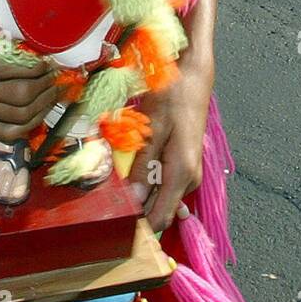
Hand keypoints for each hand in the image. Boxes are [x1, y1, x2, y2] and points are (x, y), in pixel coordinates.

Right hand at [0, 14, 59, 142]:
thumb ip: (3, 31)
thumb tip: (44, 44)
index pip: (9, 69)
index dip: (35, 68)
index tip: (49, 61)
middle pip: (16, 96)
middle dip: (43, 87)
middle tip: (55, 77)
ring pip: (16, 117)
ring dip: (42, 106)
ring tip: (52, 91)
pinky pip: (7, 133)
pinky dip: (30, 123)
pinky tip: (41, 109)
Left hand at [129, 58, 212, 232]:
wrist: (194, 75)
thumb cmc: (174, 96)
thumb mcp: (152, 130)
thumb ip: (142, 166)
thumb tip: (131, 199)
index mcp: (182, 174)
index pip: (160, 218)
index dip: (137, 226)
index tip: (112, 223)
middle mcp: (189, 178)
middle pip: (158, 209)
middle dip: (133, 206)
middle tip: (107, 194)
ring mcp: (188, 171)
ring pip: (159, 195)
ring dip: (138, 189)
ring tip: (118, 173)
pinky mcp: (184, 163)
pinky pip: (162, 181)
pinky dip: (145, 177)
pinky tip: (132, 163)